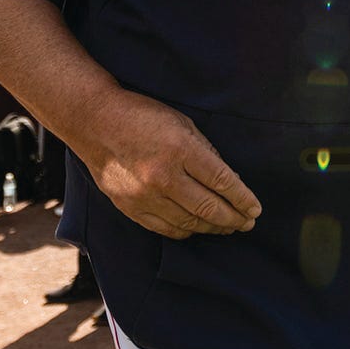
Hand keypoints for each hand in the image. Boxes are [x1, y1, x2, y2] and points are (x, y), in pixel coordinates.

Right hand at [78, 91, 260, 239]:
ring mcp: (144, 195)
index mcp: (180, 149)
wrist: (94, 122)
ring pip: (189, 223)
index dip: (243, 199)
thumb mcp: (182, 123)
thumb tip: (230, 181)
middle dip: (234, 219)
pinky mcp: (130, 207)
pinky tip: (197, 227)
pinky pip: (165, 228)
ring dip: (212, 228)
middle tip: (248, 223)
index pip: (222, 182)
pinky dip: (186, 231)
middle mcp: (163, 176)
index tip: (255, 209)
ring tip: (227, 227)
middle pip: (209, 208)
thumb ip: (206, 152)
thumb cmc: (142, 116)